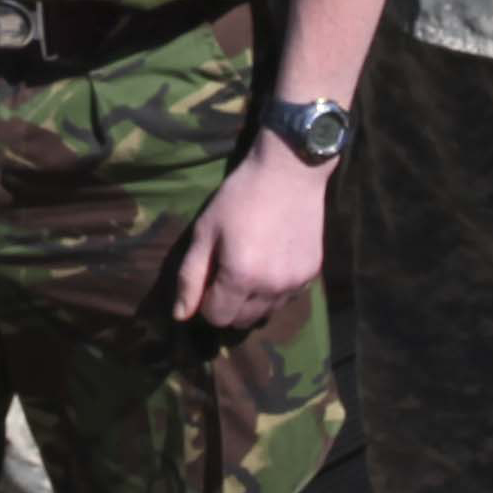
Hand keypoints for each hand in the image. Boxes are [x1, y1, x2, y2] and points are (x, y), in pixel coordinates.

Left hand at [174, 136, 330, 332]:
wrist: (290, 171)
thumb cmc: (239, 197)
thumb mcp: (205, 231)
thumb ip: (190, 277)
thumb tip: (180, 315)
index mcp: (240, 277)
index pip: (217, 318)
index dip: (206, 302)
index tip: (208, 278)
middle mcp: (271, 288)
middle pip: (242, 321)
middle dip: (229, 305)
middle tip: (227, 271)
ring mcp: (295, 283)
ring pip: (266, 313)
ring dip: (253, 300)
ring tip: (251, 265)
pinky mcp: (312, 274)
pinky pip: (287, 298)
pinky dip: (275, 290)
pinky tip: (273, 260)